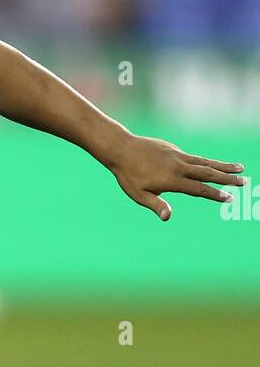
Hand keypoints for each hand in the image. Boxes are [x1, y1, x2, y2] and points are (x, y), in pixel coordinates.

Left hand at [106, 133, 244, 220]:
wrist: (121, 149)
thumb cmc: (128, 176)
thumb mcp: (139, 195)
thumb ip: (156, 205)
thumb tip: (168, 217)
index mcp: (171, 180)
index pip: (198, 189)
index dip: (214, 194)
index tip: (229, 198)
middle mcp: (178, 166)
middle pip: (207, 173)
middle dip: (227, 178)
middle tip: (244, 181)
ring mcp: (178, 156)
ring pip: (205, 162)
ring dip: (223, 166)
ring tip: (239, 168)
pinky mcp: (174, 150)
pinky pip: (195, 157)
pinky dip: (208, 161)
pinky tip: (214, 165)